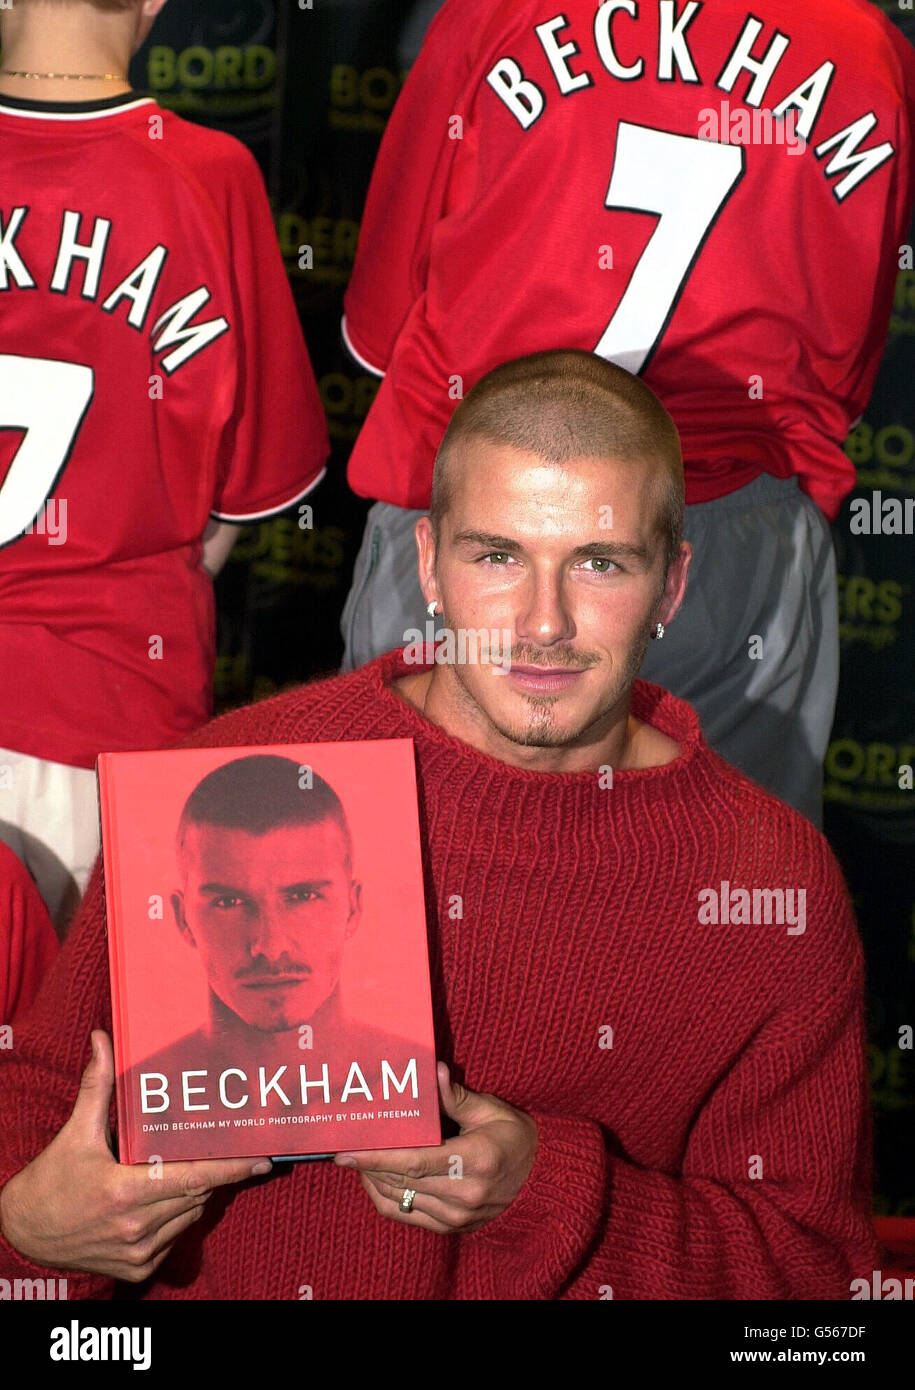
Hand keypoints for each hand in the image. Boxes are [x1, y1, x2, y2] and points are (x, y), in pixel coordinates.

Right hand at [0, 1030, 271, 1282]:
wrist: (25, 1234)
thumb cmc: (51, 1181)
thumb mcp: (75, 1132)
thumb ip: (97, 1086)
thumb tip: (102, 1039)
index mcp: (125, 1191)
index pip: (194, 1178)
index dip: (231, 1169)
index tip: (263, 1161)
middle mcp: (135, 1226)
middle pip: (197, 1194)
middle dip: (211, 1172)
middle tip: (221, 1149)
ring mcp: (137, 1252)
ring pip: (190, 1216)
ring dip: (194, 1194)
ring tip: (181, 1170)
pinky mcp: (136, 1269)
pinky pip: (175, 1238)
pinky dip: (177, 1218)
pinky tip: (163, 1200)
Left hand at [332, 1062, 537, 1233]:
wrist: (541, 1182)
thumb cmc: (517, 1138)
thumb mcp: (493, 1111)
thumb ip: (458, 1097)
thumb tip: (433, 1072)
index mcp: (475, 1161)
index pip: (414, 1161)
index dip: (377, 1157)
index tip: (347, 1150)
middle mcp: (463, 1195)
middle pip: (401, 1181)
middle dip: (367, 1164)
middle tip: (344, 1145)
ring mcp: (457, 1216)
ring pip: (399, 1200)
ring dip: (373, 1180)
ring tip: (358, 1158)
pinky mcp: (451, 1227)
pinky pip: (406, 1215)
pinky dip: (386, 1198)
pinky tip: (376, 1178)